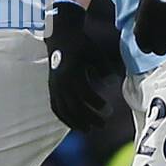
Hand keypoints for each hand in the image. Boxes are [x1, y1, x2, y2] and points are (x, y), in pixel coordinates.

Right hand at [44, 0, 113, 130]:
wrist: (61, 35)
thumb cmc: (81, 44)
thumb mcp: (95, 53)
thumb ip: (104, 68)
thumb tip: (113, 83)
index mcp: (72, 71)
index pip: (84, 93)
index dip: (96, 103)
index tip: (109, 109)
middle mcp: (61, 81)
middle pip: (75, 106)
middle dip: (89, 117)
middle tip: (103, 124)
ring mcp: (54, 86)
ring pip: (64, 109)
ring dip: (76, 122)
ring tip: (89, 130)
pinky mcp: (51, 88)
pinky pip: (56, 107)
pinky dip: (64, 118)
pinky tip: (74, 125)